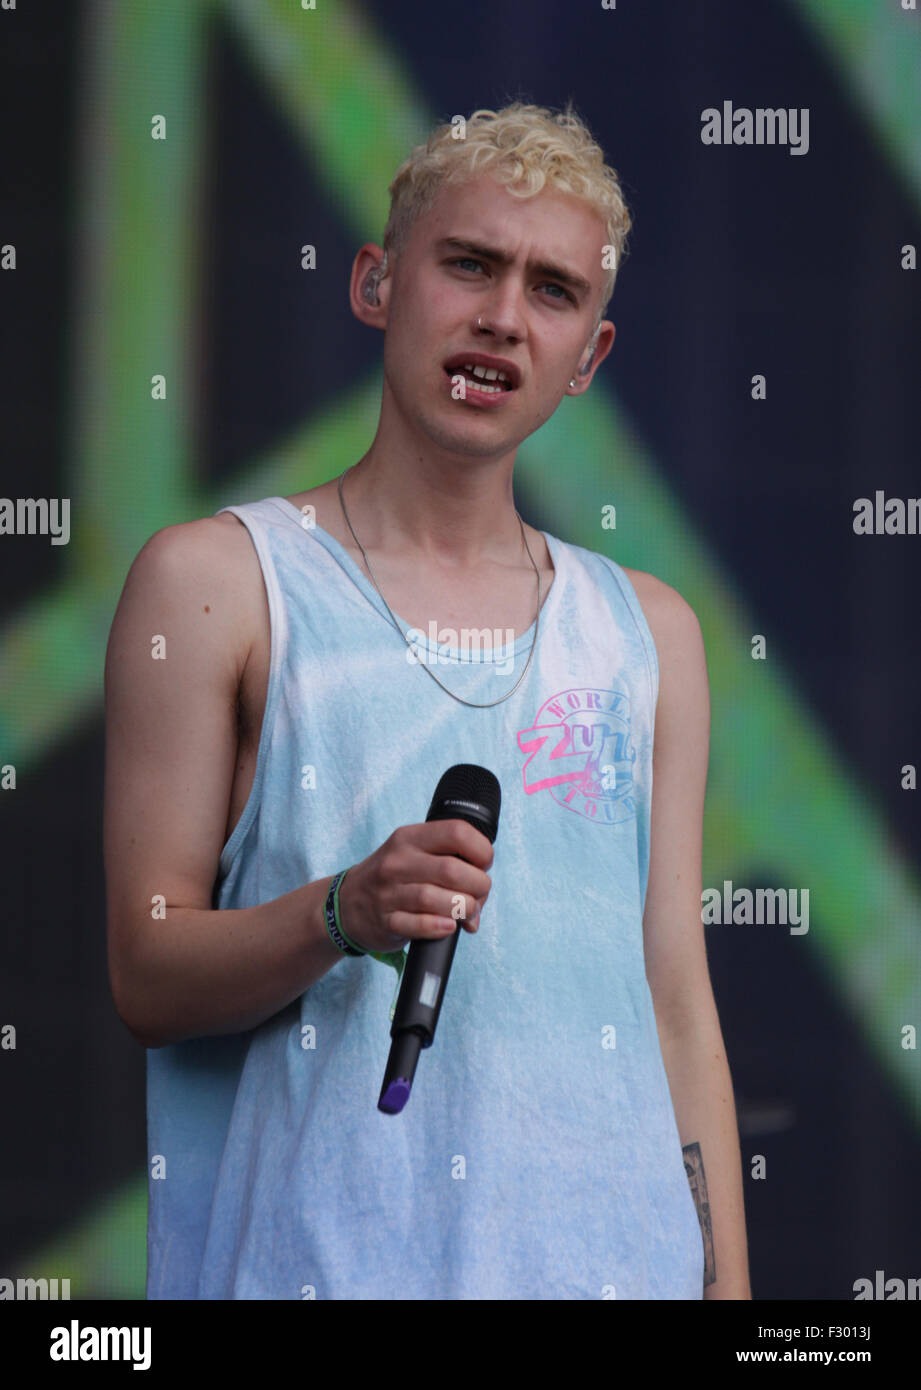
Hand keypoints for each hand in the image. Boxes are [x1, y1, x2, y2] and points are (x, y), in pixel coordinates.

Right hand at [336, 819, 492, 953]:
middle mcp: (398, 862)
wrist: (346, 904)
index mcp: (410, 838)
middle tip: (478, 895)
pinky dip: (441, 927)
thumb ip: (450, 864)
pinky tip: (448, 926)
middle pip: (452, 870)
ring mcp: (389, 893)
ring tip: (466, 912)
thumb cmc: (393, 877)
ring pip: (436, 899)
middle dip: (479, 886)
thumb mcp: (413, 854)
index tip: (482, 865)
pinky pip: (420, 925)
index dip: (481, 851)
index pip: (457, 832)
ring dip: (463, 909)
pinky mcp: (386, 922)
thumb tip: (481, 898)